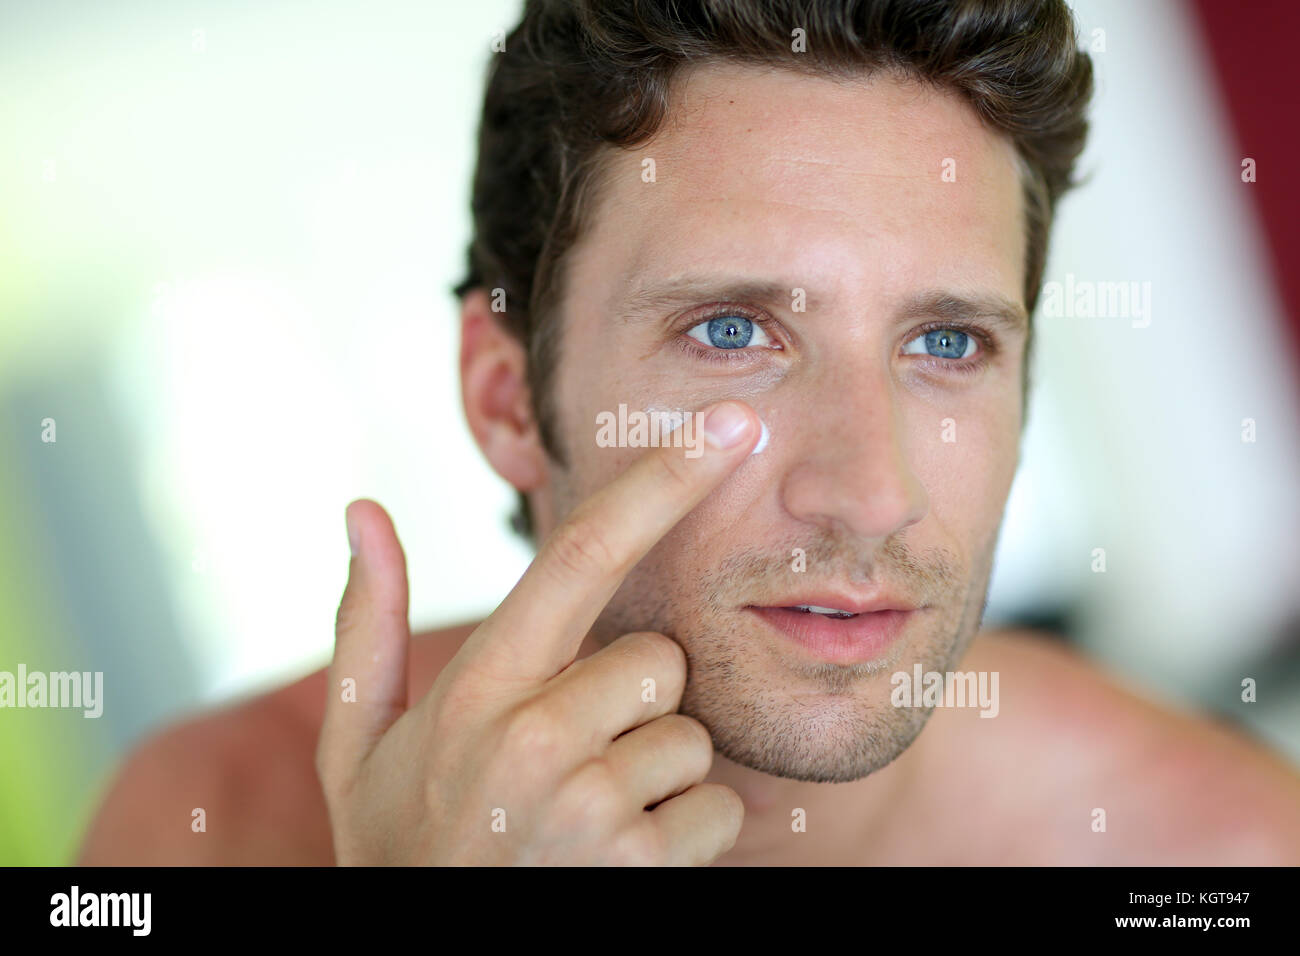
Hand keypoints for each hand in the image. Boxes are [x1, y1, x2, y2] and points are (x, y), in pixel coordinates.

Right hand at [316, 400, 760, 864]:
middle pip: (658, 658)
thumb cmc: (403, 848)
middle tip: (571, 756)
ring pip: (690, 735)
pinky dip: (687, 832)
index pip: (581, 556)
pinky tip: (618, 858)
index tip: (727, 427)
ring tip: (584, 816)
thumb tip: (361, 510)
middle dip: (635, 698)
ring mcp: (590, 806)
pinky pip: (717, 807)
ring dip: (655, 771)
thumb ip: (368, 625)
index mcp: (475, 690)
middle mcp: (533, 738)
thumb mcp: (360, 746)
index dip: (661, 482)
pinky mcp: (639, 866)